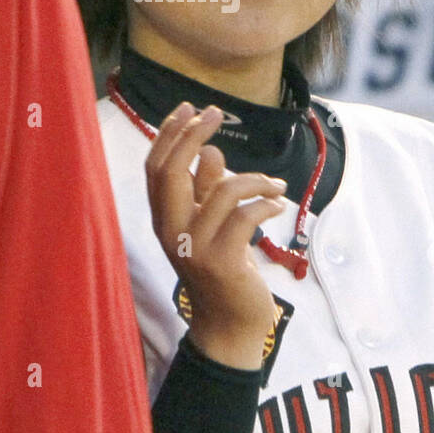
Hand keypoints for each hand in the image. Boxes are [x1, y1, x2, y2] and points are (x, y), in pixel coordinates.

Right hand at [144, 101, 285, 370]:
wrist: (229, 324)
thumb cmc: (221, 269)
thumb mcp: (209, 224)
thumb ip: (205, 189)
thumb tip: (208, 149)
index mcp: (163, 219)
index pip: (156, 167)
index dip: (169, 133)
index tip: (191, 108)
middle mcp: (171, 231)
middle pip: (172, 171)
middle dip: (192, 134)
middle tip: (215, 113)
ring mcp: (194, 247)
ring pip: (221, 190)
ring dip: (254, 179)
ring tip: (276, 185)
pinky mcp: (222, 261)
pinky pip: (246, 216)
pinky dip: (265, 202)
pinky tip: (277, 203)